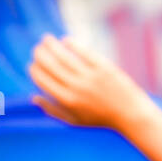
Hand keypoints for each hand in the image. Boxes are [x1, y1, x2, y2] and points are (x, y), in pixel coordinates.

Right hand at [28, 34, 154, 131]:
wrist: (130, 114)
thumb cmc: (100, 118)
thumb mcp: (73, 121)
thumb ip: (52, 110)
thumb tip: (33, 97)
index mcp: (67, 100)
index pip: (43, 81)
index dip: (34, 70)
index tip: (32, 64)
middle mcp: (76, 87)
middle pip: (51, 66)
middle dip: (40, 55)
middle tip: (36, 49)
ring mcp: (91, 76)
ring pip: (65, 57)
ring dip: (52, 46)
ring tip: (46, 39)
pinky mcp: (104, 67)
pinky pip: (84, 53)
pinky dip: (73, 45)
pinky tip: (66, 40)